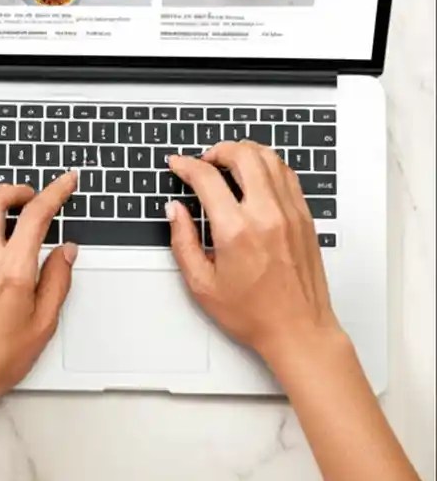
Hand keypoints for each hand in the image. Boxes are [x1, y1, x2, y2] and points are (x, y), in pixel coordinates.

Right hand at [166, 141, 341, 365]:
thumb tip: (175, 211)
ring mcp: (291, 214)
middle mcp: (267, 216)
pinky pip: (288, 176)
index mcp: (236, 231)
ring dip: (245, 152)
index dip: (186, 165)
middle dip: (218, 150)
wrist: (299, 330)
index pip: (207, 178)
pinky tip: (256, 175)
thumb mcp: (201, 283)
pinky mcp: (305, 219)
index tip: (178, 164)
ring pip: (270, 159)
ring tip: (229, 161)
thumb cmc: (254, 313)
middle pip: (243, 156)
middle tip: (204, 160)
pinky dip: (268, 166)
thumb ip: (183, 241)